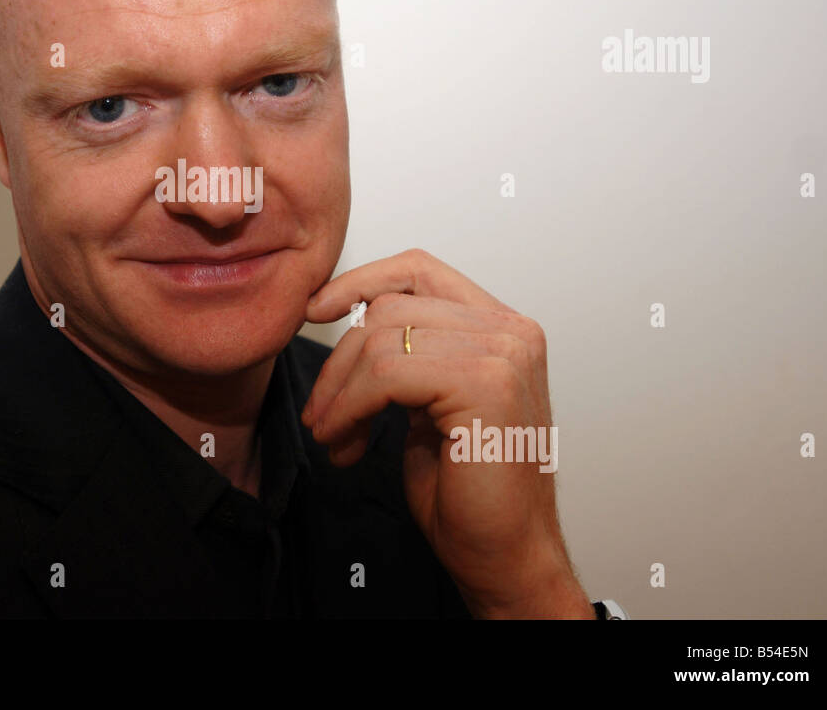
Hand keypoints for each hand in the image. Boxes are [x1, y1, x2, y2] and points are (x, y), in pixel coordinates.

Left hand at [302, 249, 592, 618]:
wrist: (505, 556)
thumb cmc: (469, 491)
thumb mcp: (428, 403)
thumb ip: (406, 355)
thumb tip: (345, 320)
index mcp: (501, 328)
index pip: (418, 270)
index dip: (359, 282)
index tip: (316, 311)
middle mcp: (511, 331)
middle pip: (388, 307)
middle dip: (338, 361)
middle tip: (321, 413)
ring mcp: (504, 354)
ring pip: (380, 339)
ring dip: (339, 391)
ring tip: (334, 434)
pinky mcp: (486, 384)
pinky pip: (385, 373)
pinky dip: (348, 407)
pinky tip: (344, 442)